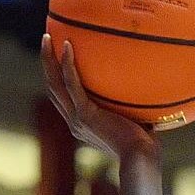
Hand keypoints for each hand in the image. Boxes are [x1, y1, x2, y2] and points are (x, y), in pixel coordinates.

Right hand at [40, 35, 157, 156]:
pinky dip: (68, 64)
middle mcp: (73, 121)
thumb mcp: (134, 120)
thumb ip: (132, 104)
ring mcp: (76, 118)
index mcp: (82, 124)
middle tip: (47, 40)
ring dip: (48, 60)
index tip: (57, 59)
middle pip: (52, 87)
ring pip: (54, 84)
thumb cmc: (144, 144)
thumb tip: (147, 84)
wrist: (140, 158)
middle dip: (46, 63)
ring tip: (47, 37)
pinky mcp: (84, 114)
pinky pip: (72, 83)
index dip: (57, 78)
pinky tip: (68, 45)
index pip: (63, 98)